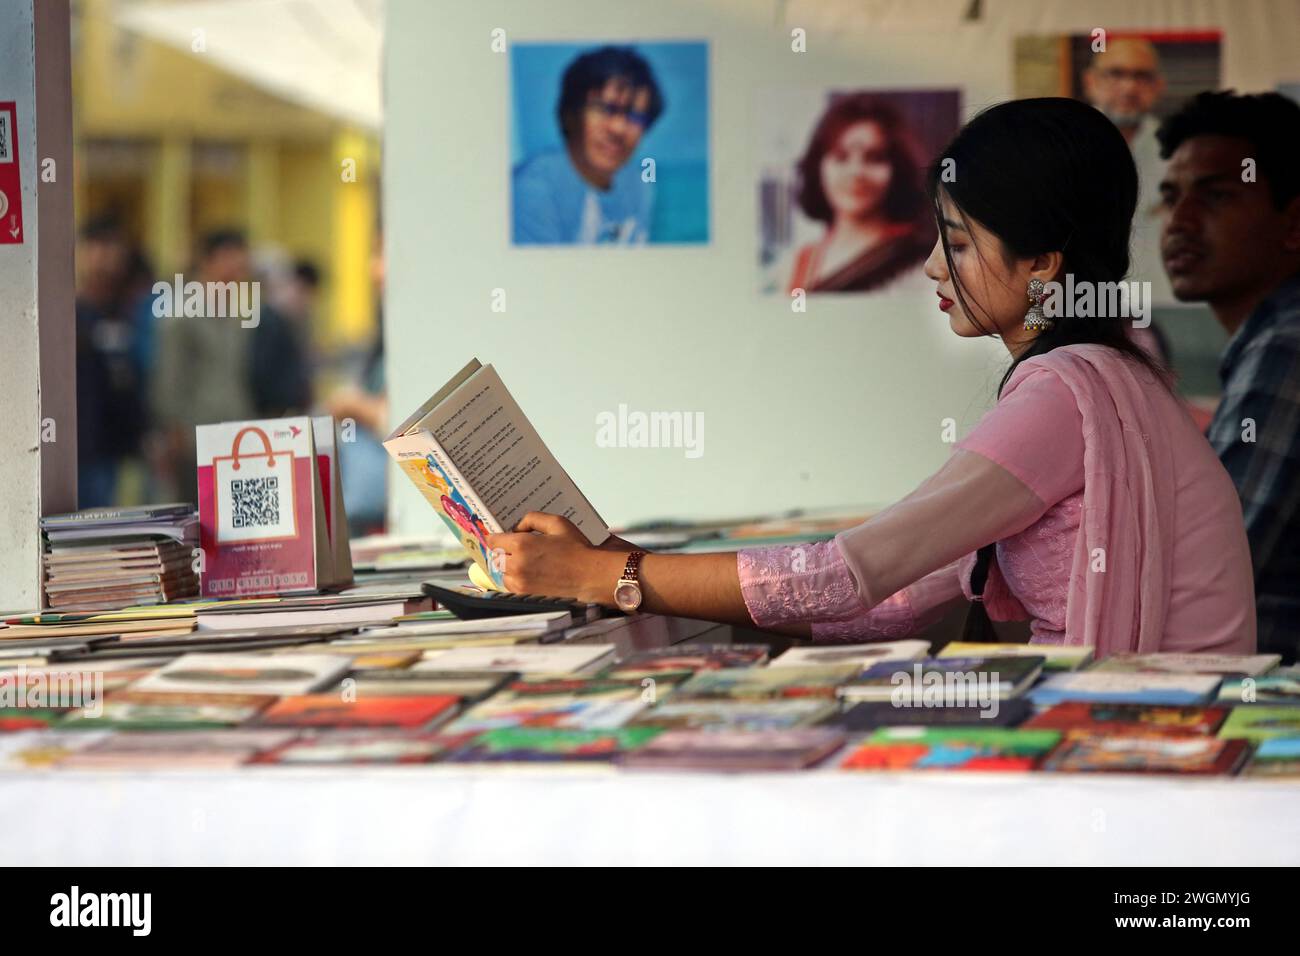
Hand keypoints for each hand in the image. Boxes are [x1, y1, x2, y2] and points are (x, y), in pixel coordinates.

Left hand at [484, 512, 622, 604]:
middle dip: (503, 550)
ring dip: (507, 565)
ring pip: (501, 571)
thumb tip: (518, 527)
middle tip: (515, 548)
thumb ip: (532, 519)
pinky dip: (514, 578)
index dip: (496, 537)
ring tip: (524, 561)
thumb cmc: (577, 550)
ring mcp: (519, 581)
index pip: (492, 540)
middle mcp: (516, 564)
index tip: (500, 537)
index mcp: (521, 544)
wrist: (590, 576)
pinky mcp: (525, 594)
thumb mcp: (556, 523)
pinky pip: (509, 584)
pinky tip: (528, 572)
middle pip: (495, 556)